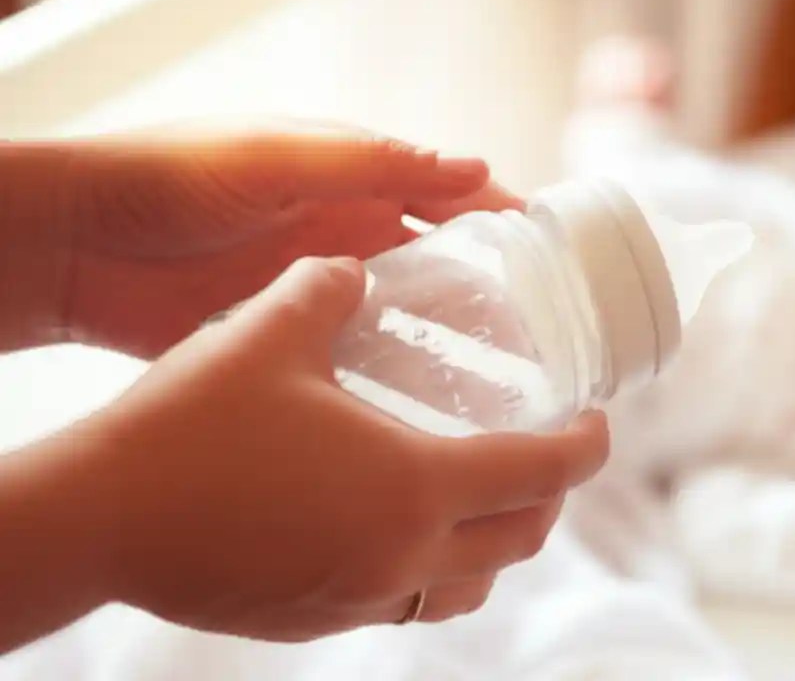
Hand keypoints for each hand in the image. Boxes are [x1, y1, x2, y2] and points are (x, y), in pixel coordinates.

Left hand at [37, 125, 519, 355]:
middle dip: (491, 298)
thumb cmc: (173, 179)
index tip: (556, 263)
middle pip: (440, 267)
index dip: (504, 226)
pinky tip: (419, 418)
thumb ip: (373, 164)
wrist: (77, 244)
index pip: (450, 200)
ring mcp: (316, 290)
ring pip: (404, 320)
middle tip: (540, 345)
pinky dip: (387, 382)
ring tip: (496, 392)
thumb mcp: (278, 161)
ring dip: (447, 347)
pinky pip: (353, 360)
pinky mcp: (285, 337)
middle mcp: (344, 235)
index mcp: (351, 182)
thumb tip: (475, 170)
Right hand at [80, 257, 607, 640]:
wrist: (101, 518)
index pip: (544, 473)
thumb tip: (353, 268)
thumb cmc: (193, 425)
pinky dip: (434, 572)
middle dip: (553, 497)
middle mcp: (406, 555)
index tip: (597, 422)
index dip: (587, 447)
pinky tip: (400, 529)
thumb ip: (329, 290)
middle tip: (549, 453)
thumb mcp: (272, 332)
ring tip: (484, 497)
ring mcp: (363, 597)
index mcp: (416, 485)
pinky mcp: (319, 621)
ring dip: (498, 544)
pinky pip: (409, 604)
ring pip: (469, 586)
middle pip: (521, 539)